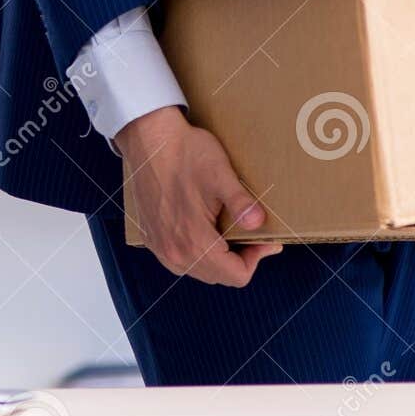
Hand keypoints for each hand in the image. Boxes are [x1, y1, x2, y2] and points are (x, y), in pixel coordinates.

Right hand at [115, 106, 282, 286]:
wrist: (150, 139)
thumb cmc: (185, 153)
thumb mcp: (219, 174)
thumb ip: (240, 202)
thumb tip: (259, 224)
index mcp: (194, 241)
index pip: (236, 275)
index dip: (256, 258)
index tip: (264, 238)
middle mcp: (174, 253)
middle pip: (220, 276)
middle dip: (240, 259)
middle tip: (252, 234)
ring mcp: (160, 248)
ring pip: (200, 270)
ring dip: (219, 258)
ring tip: (230, 232)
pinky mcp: (152, 239)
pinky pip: (181, 261)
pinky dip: (198, 253)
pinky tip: (205, 230)